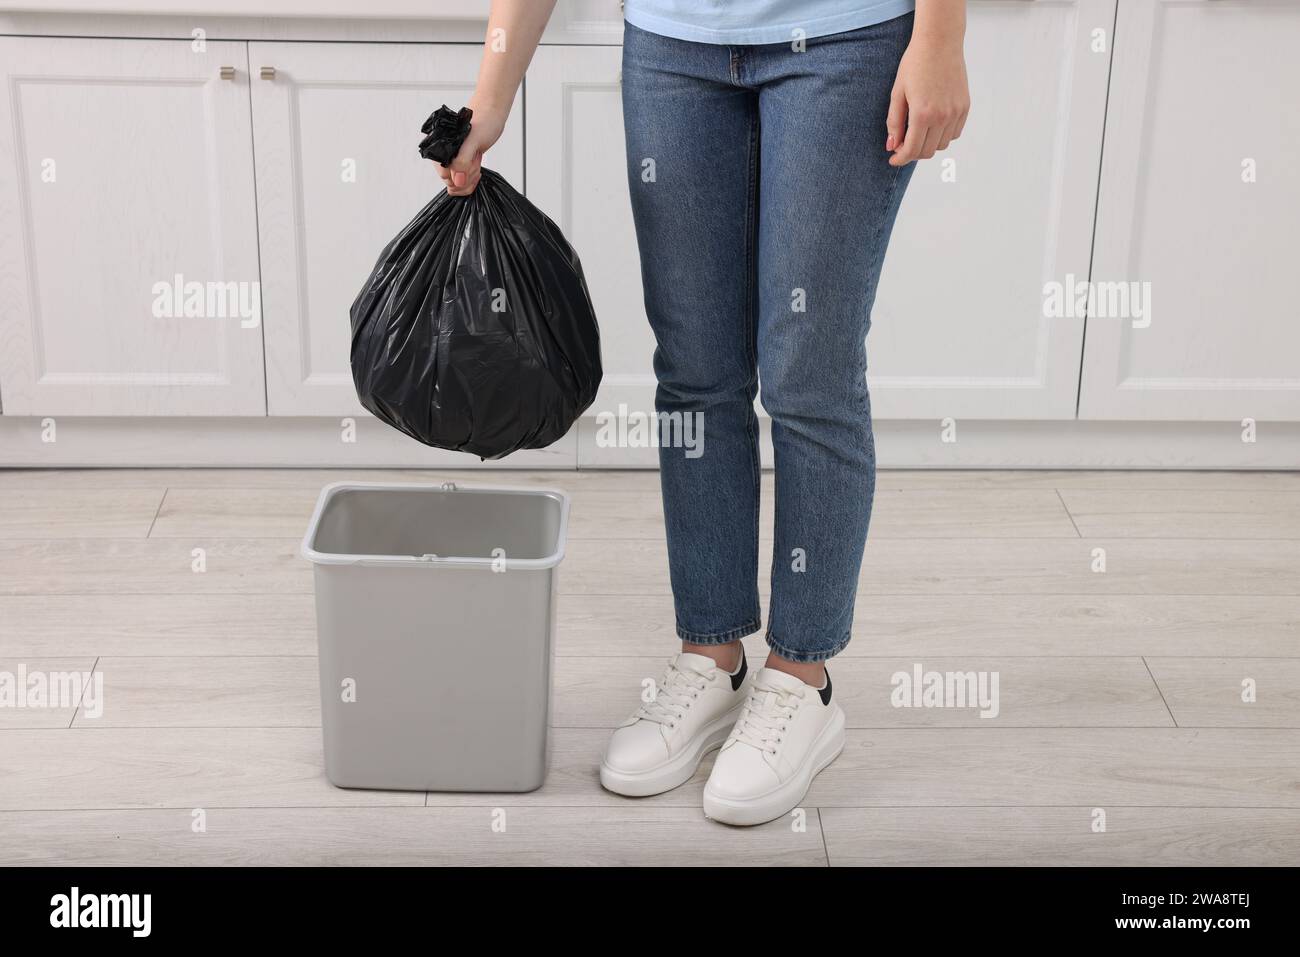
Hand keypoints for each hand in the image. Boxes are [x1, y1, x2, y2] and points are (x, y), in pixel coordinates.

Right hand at [436, 101, 506, 195]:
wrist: (492, 112)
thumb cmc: (483, 120)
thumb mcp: (473, 141)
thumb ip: (463, 161)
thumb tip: (457, 181)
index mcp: (440, 147)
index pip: (445, 176)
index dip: (459, 180)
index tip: (472, 173)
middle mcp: (444, 153)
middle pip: (452, 181)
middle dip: (467, 178)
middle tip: (476, 164)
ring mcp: (453, 157)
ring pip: (459, 180)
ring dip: (470, 176)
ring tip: (476, 159)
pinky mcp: (462, 158)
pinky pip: (464, 176)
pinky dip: (472, 175)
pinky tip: (477, 163)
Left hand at [886, 35, 969, 166]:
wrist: (940, 42)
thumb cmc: (914, 64)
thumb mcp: (897, 93)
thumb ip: (894, 123)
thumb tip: (892, 147)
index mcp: (922, 114)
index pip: (912, 150)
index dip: (901, 159)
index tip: (894, 159)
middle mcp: (942, 116)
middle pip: (927, 151)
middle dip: (913, 153)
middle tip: (903, 144)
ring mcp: (956, 112)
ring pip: (941, 145)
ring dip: (928, 144)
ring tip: (917, 132)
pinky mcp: (965, 107)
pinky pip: (954, 134)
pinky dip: (942, 135)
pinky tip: (933, 125)